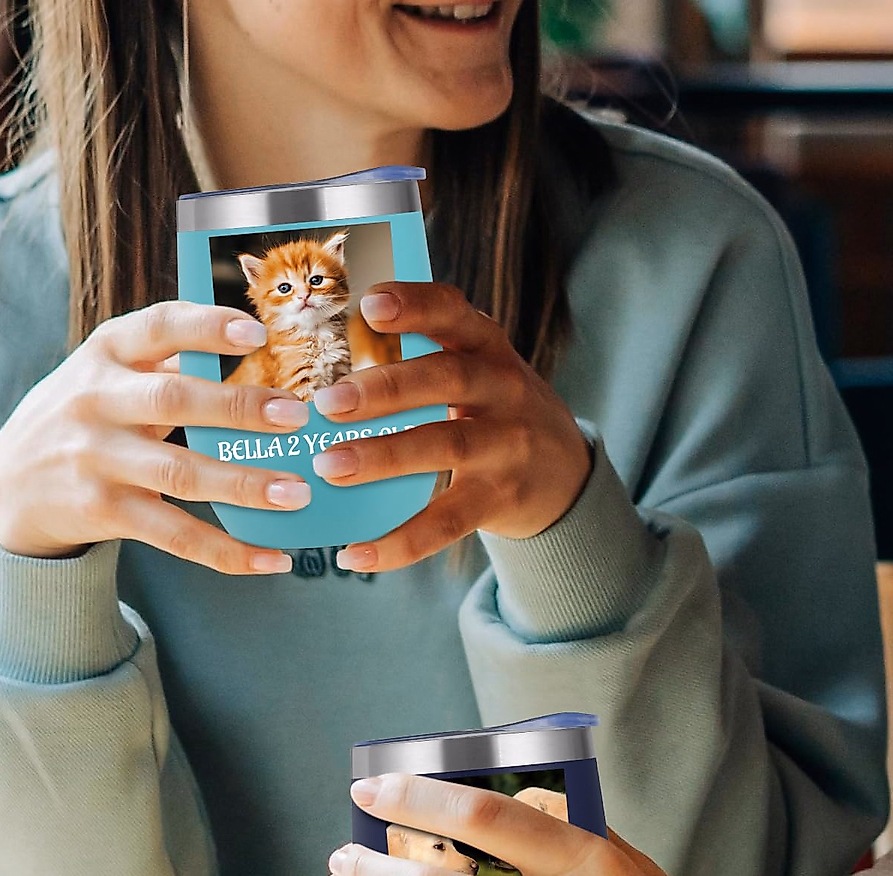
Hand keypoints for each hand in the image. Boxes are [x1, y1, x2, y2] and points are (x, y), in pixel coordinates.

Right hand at [0, 301, 314, 573]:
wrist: (12, 486)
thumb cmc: (88, 415)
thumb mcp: (109, 371)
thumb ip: (168, 354)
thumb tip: (253, 339)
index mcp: (106, 353)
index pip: (157, 328)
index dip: (207, 327)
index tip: (257, 332)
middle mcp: (96, 401)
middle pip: (173, 400)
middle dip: (238, 408)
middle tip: (296, 417)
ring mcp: (97, 459)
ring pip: (180, 473)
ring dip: (243, 485)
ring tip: (296, 493)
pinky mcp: (105, 512)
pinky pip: (175, 535)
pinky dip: (227, 551)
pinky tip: (271, 557)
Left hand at [310, 283, 591, 571]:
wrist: (566, 473)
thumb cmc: (497, 413)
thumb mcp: (481, 370)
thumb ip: (426, 359)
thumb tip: (327, 373)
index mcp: (487, 348)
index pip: (454, 314)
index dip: (415, 306)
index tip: (370, 304)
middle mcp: (504, 389)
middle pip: (445, 380)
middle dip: (384, 390)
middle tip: (326, 402)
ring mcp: (506, 445)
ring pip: (445, 446)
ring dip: (383, 456)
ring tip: (329, 466)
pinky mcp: (500, 498)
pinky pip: (447, 521)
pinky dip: (400, 541)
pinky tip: (354, 553)